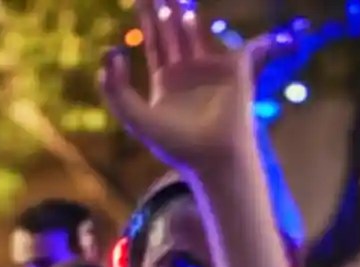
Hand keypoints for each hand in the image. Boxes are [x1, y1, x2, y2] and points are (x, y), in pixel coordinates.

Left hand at [99, 0, 273, 170]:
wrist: (211, 158)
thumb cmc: (176, 144)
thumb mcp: (135, 118)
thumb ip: (115, 91)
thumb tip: (110, 52)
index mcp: (166, 81)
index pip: (154, 43)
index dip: (146, 21)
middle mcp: (188, 72)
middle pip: (172, 33)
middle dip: (163, 10)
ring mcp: (211, 70)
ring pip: (197, 34)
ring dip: (185, 15)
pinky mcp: (236, 72)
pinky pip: (243, 47)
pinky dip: (249, 37)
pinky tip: (226, 26)